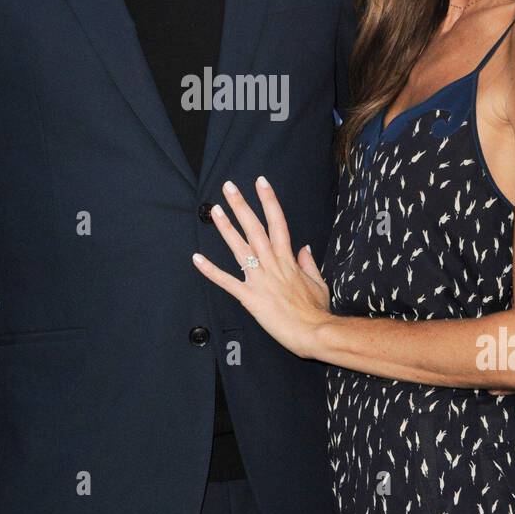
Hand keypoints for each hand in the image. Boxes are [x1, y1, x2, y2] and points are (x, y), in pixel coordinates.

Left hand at [192, 176, 332, 359]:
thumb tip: (304, 248)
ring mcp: (259, 279)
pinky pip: (227, 281)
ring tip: (215, 211)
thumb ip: (308, 263)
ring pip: (240, 248)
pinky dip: (210, 270)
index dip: (269, 200)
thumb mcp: (318, 282)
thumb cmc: (317, 310)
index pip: (277, 222)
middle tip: (228, 187)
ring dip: (226, 228)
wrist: (314, 331)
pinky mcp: (249, 297)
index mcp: (288, 259)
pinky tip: (196, 259)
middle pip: (255, 228)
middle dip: (241, 205)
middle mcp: (272, 264)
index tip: (261, 183)